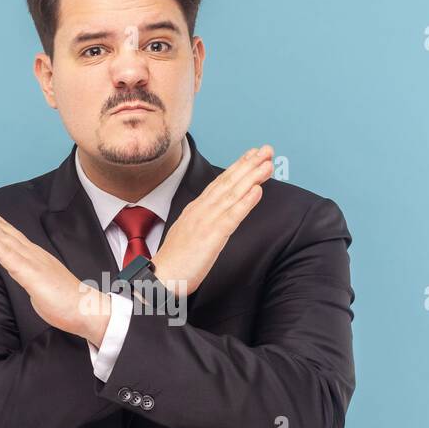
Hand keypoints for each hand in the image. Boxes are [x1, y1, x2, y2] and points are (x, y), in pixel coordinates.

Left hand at [0, 190, 110, 344]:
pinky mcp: (30, 273)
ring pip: (1, 235)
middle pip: (1, 227)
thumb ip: (29, 276)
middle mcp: (30, 252)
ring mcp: (30, 260)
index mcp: (32, 255)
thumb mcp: (41, 285)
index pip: (6, 232)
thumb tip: (22, 275)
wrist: (88, 311)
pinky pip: (6, 254)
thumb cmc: (66, 301)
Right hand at [152, 145, 271, 297]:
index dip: (238, 167)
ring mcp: (206, 221)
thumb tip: (217, 214)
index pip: (220, 183)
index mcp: (196, 209)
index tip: (252, 155)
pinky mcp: (211, 237)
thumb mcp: (190, 233)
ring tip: (267, 165)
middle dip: (249, 165)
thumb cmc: (176, 261)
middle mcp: (201, 210)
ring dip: (251, 178)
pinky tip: (257, 191)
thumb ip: (203, 220)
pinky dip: (245, 203)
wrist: (162, 277)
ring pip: (232, 195)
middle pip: (228, 183)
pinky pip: (232, 217)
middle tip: (266, 149)